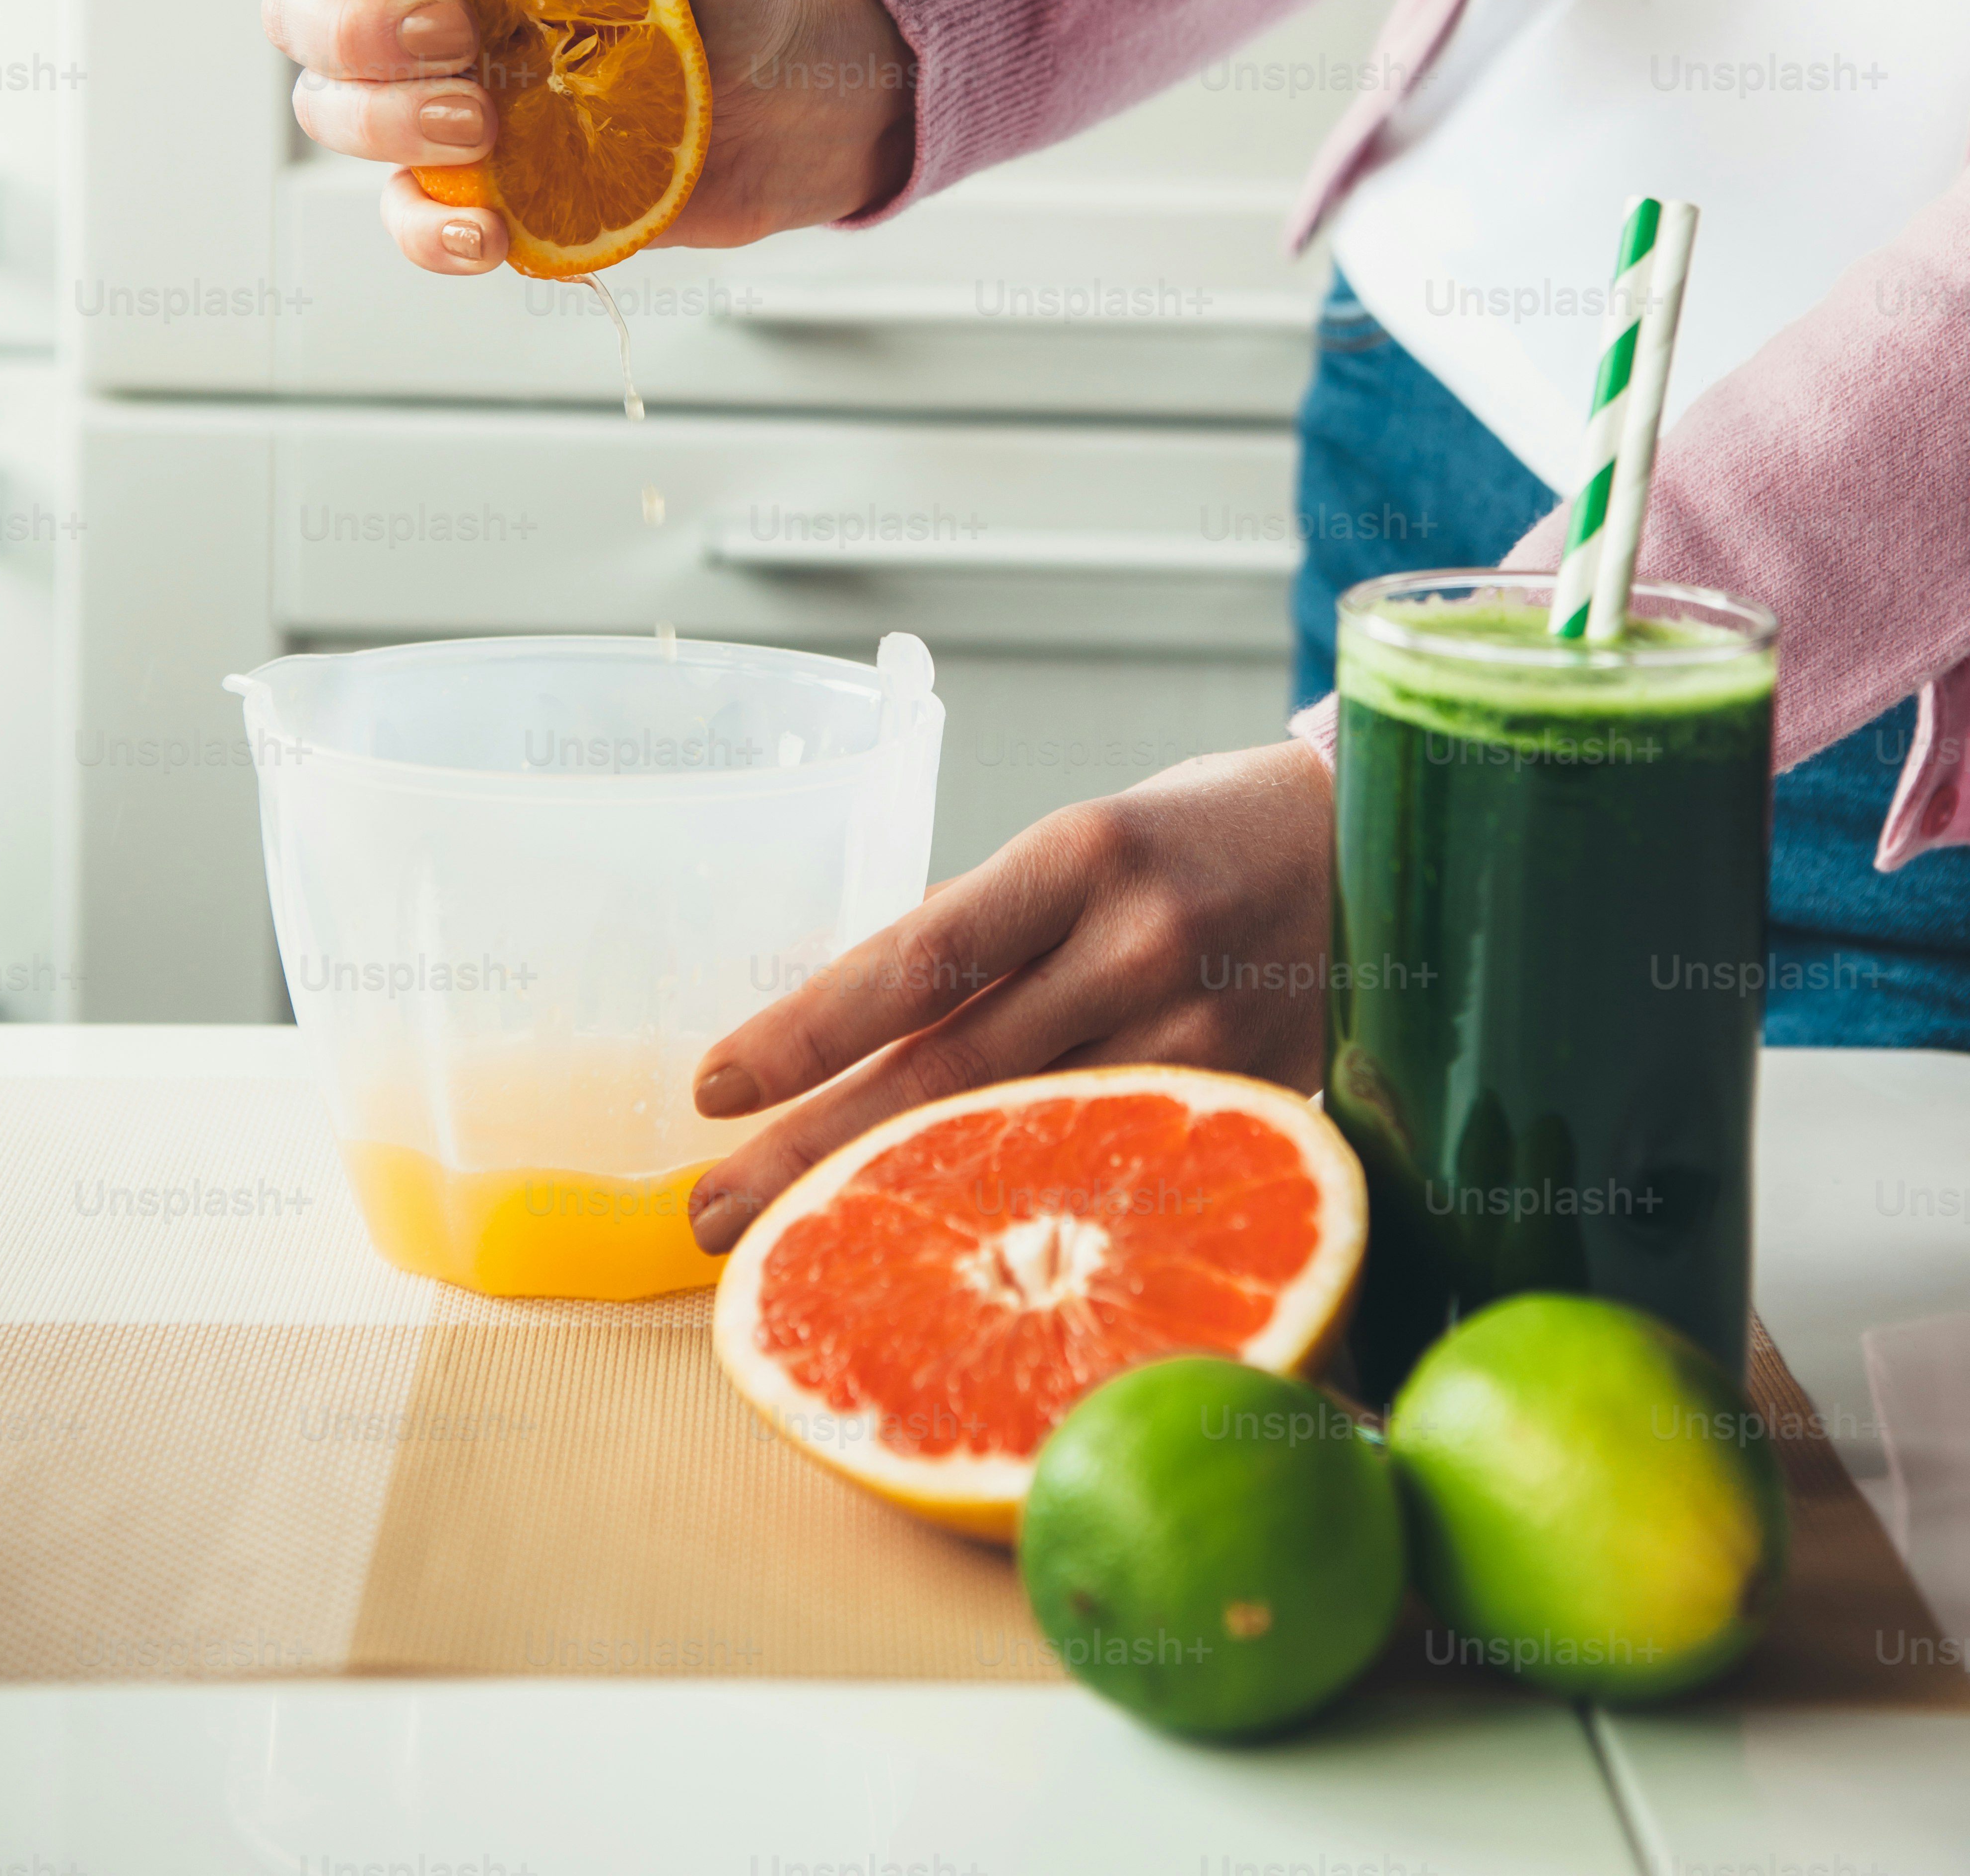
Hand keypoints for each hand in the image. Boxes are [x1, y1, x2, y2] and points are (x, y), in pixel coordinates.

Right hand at [262, 0, 915, 271]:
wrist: (781, 89)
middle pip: (297, 11)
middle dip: (358, 29)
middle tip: (461, 35)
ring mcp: (428, 99)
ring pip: (331, 113)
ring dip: (390, 124)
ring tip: (490, 122)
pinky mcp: (471, 188)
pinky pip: (399, 219)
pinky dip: (426, 231)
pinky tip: (486, 227)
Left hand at [684, 737, 1334, 1253]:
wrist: (1389, 840)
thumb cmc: (1210, 834)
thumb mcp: (1093, 844)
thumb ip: (1000, 932)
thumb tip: (874, 1036)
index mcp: (1081, 853)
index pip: (916, 956)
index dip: (806, 1029)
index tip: (713, 1086)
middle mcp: (1136, 943)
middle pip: (946, 1073)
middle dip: (815, 1153)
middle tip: (711, 1214)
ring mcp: (1200, 1031)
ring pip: (1024, 1142)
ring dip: (902, 1205)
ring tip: (799, 1253)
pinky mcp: (1250, 1099)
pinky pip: (1117, 1173)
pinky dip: (1032, 1223)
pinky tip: (963, 1265)